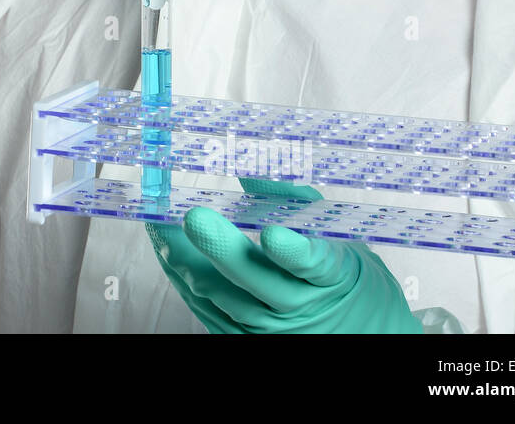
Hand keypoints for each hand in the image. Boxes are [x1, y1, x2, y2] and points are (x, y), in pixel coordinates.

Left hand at [145, 178, 421, 333]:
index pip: (312, 264)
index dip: (293, 252)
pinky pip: (205, 309)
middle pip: (253, 281)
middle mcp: (297, 306)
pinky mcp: (245, 340)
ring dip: (186, 260)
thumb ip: (293, 202)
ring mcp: (269, 328)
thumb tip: (249, 174)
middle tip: (193, 217)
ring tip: (160, 226)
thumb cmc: (338, 276)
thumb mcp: (334, 235)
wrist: (353, 329)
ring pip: (219, 296)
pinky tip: (167, 252)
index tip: (275, 235)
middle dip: (219, 248)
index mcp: (328, 275)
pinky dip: (183, 278)